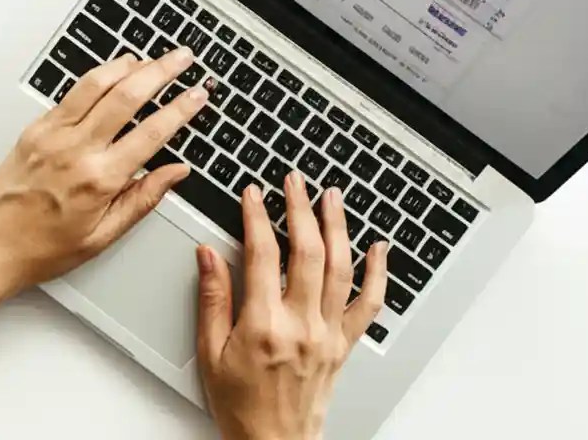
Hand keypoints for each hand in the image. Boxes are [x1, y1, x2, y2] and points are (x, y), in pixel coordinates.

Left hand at [0, 48, 208, 301]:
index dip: (181, 109)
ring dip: (128, 65)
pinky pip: (72, 93)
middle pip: (127, 95)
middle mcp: (76, 151)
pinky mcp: (36, 128)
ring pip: (97, 84)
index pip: (152, 133)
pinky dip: (97, 76)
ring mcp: (52, 135)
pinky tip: (113, 71)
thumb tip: (176, 172)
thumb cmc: (43, 247)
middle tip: (183, 59)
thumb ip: (144, 199)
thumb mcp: (104, 235)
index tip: (198, 96)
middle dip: (161, 71)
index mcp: (98, 180)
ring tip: (151, 58)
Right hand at [196, 173, 389, 439]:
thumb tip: (208, 256)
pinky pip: (369, 304)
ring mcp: (328, 335)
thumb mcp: (210, 354)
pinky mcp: (344, 346)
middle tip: (294, 181)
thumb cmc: (240, 406)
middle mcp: (301, 327)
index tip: (253, 194)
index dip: (257, 217)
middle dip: (300, 209)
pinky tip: (379, 248)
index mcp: (263, 326)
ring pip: (340, 269)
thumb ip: (211, 300)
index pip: (261, 255)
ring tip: (332, 198)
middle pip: (307, 252)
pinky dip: (378, 273)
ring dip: (338, 227)